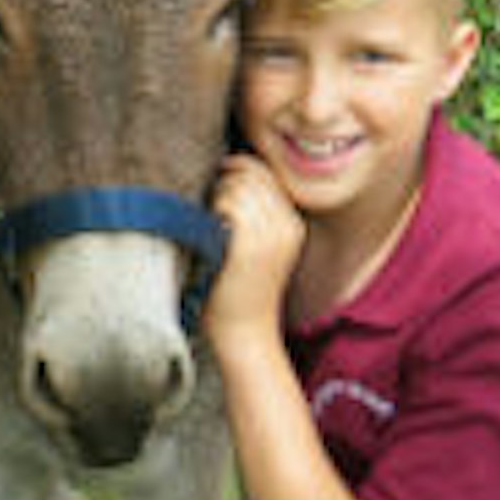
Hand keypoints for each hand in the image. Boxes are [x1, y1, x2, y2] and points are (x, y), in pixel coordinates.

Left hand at [205, 153, 305, 337]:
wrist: (244, 332)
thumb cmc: (241, 287)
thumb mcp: (262, 245)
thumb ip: (254, 210)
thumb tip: (226, 166)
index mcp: (292, 223)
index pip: (266, 173)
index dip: (239, 167)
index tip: (220, 176)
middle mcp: (285, 225)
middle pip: (251, 174)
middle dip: (225, 177)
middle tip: (210, 199)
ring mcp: (269, 234)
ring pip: (237, 185)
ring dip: (216, 192)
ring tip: (208, 214)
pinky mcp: (248, 244)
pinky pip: (227, 203)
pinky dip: (212, 207)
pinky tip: (206, 226)